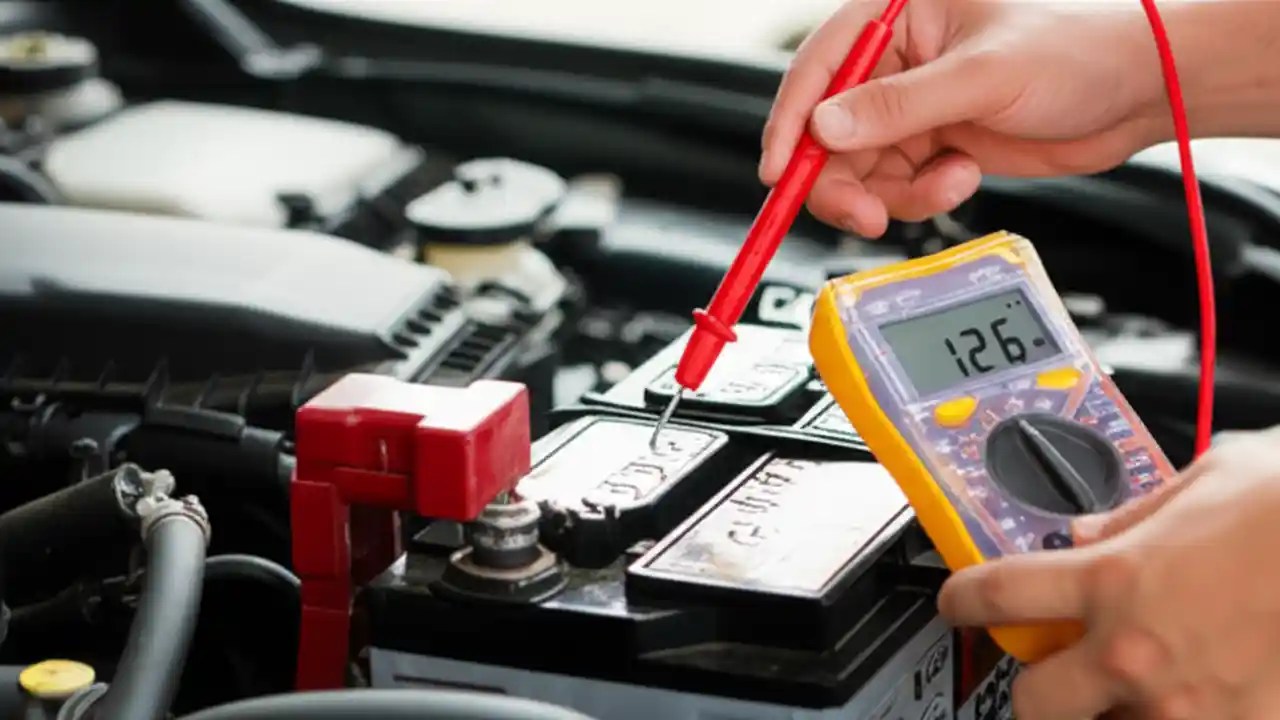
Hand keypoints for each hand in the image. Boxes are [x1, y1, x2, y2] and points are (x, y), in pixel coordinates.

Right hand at [760, 0, 1171, 237]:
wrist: (1137, 93)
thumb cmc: (1078, 49)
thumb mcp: (984, 74)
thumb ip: (899, 105)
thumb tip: (823, 129)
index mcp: (894, 14)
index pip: (817, 67)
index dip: (790, 122)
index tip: (778, 171)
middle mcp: (893, 61)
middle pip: (826, 132)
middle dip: (841, 179)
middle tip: (864, 214)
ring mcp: (909, 106)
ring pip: (858, 168)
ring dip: (891, 193)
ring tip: (945, 184)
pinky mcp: (929, 144)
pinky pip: (893, 186)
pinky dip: (919, 197)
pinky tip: (960, 177)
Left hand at [938, 427, 1279, 719]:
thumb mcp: (1204, 482)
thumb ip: (1134, 518)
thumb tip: (1090, 534)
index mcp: (1116, 579)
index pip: (996, 595)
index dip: (963, 601)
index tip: (960, 604)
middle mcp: (1137, 652)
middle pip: (1032, 704)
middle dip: (1038, 688)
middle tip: (1057, 670)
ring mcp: (1189, 708)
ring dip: (1112, 712)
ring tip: (1145, 682)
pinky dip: (1179, 718)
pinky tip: (1205, 692)